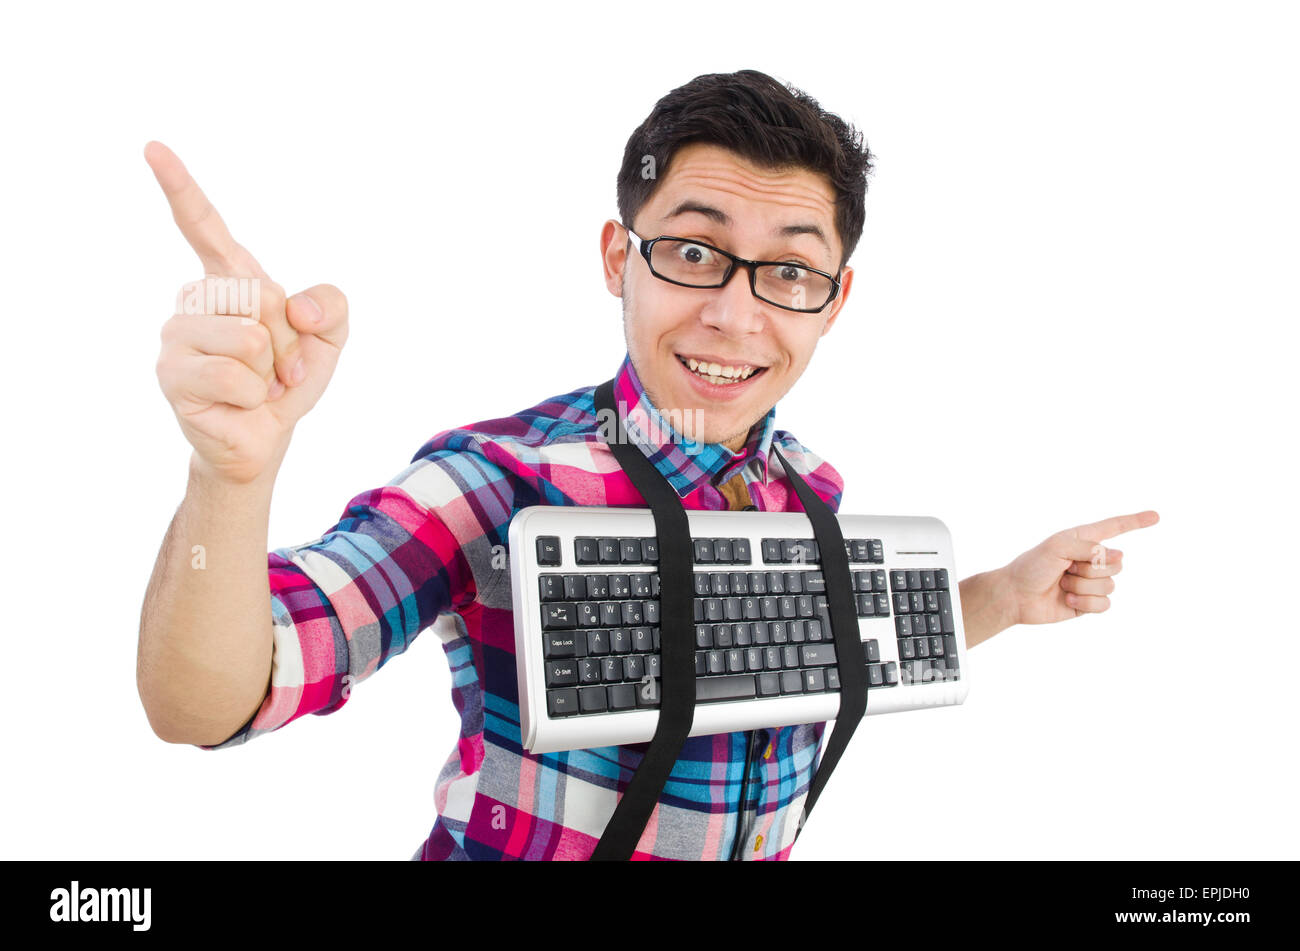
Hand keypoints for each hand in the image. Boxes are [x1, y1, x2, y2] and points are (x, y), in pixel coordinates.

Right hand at [146, 141, 348, 484]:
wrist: (266, 436)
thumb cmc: (288, 379)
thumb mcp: (329, 337)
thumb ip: (332, 306)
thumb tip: (294, 309)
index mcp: (231, 279)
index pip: (204, 225)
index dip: (180, 187)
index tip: (153, 147)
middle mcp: (196, 298)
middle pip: (262, 296)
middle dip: (287, 340)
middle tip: (275, 366)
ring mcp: (177, 334)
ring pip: (250, 338)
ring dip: (270, 370)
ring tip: (256, 384)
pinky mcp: (172, 374)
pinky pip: (236, 376)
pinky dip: (254, 395)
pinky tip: (239, 403)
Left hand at [999, 510, 1159, 625]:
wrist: (1015, 596)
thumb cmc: (1031, 566)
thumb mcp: (1057, 546)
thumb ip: (1088, 547)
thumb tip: (1116, 556)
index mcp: (1082, 539)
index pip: (1114, 528)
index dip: (1135, 522)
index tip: (1156, 516)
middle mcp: (1090, 559)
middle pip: (1117, 562)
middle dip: (1092, 568)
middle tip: (1066, 569)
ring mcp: (1090, 582)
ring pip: (1110, 585)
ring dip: (1083, 586)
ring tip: (1062, 585)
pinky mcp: (1088, 604)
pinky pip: (1105, 604)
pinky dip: (1086, 603)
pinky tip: (1067, 601)